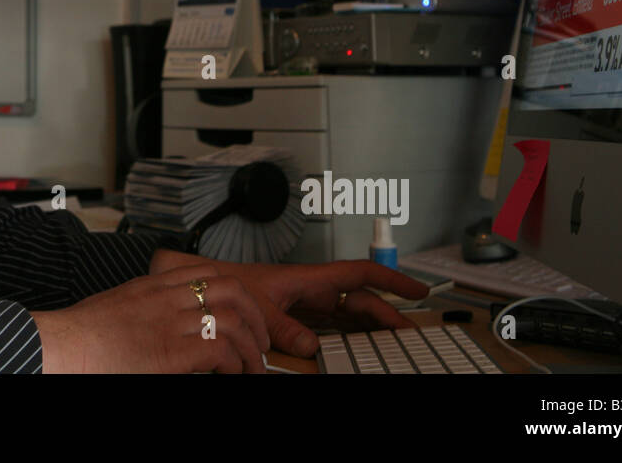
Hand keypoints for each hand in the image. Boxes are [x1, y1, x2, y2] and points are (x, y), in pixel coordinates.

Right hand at [30, 263, 272, 372]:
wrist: (60, 346)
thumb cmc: (79, 335)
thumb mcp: (116, 307)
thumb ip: (144, 309)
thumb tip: (161, 325)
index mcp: (151, 286)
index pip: (207, 272)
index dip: (236, 291)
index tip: (243, 312)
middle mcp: (165, 299)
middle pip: (230, 289)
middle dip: (255, 315)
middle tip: (259, 340)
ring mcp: (168, 324)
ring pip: (232, 320)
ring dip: (251, 346)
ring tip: (252, 366)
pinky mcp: (169, 354)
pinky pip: (219, 349)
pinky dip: (234, 362)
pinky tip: (231, 374)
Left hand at [149, 249, 429, 358]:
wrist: (205, 284)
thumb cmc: (228, 282)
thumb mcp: (257, 305)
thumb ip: (284, 326)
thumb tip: (310, 346)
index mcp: (307, 278)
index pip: (358, 274)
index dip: (390, 279)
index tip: (416, 288)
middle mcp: (311, 289)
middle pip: (359, 300)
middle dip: (385, 312)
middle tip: (408, 331)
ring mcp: (306, 304)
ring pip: (348, 314)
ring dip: (369, 325)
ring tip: (391, 340)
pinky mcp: (297, 317)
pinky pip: (331, 325)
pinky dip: (347, 334)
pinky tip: (358, 346)